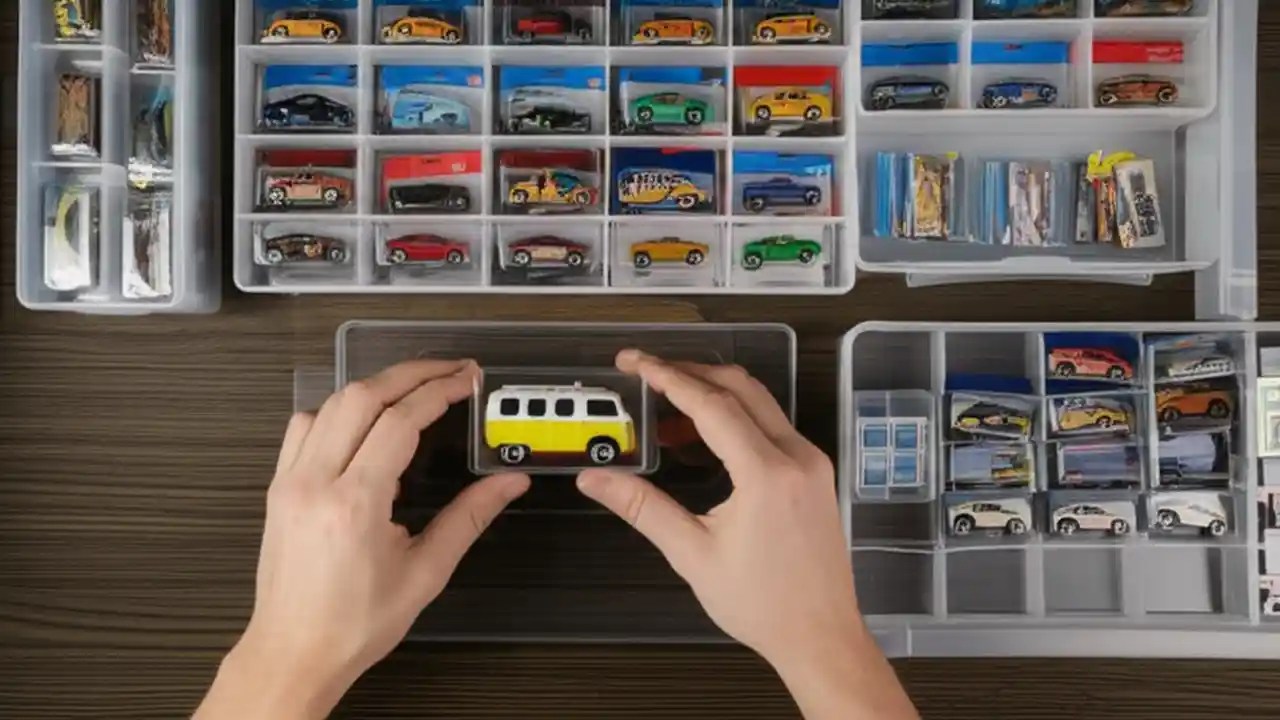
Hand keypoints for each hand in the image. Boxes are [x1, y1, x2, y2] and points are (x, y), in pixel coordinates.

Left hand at [196, 360, 529, 719]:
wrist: (295, 651)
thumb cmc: (353, 624)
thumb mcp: (426, 572)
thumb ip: (469, 517)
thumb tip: (508, 484)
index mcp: (355, 504)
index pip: (400, 421)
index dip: (438, 391)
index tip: (466, 380)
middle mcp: (315, 483)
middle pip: (362, 396)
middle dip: (411, 374)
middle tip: (449, 371)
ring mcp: (290, 481)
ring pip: (330, 404)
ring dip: (375, 387)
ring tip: (414, 387)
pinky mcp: (279, 487)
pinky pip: (303, 426)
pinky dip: (336, 409)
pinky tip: (363, 420)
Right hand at [577, 351, 915, 719]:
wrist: (821, 636)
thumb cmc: (763, 605)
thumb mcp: (693, 555)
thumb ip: (642, 508)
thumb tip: (595, 479)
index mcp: (766, 474)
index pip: (711, 405)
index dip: (669, 377)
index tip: (636, 363)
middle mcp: (796, 457)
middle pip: (739, 388)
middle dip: (689, 371)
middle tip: (646, 372)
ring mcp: (811, 463)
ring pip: (759, 402)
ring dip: (712, 394)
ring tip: (665, 409)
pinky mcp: (814, 473)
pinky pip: (772, 425)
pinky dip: (734, 418)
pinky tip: (702, 438)